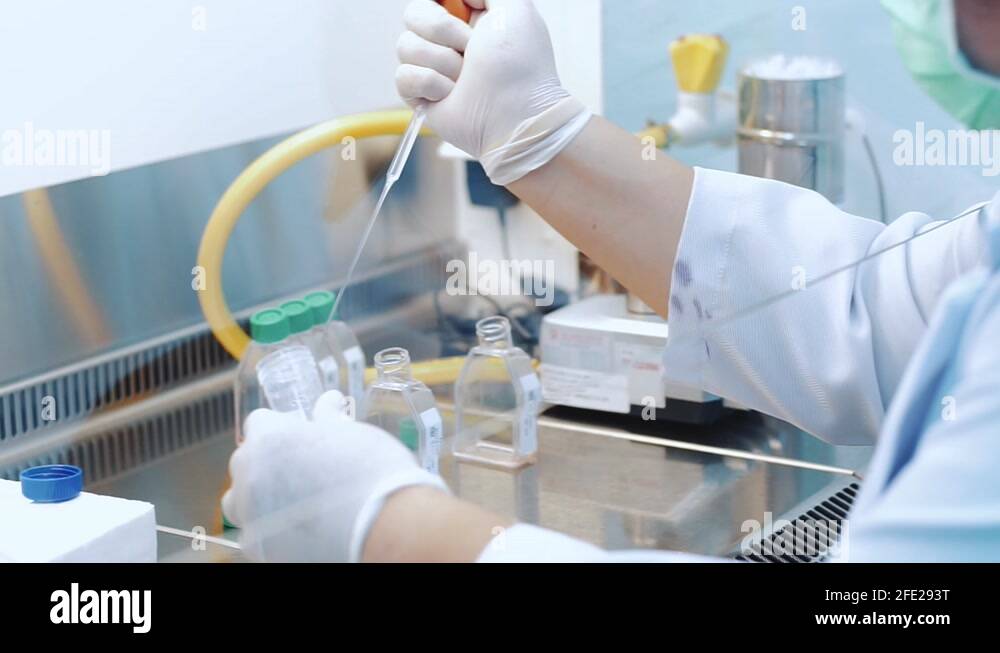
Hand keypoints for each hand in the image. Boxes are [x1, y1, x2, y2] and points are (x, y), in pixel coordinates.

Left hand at [222, 391, 447, 562]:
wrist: (383, 526)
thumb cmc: (370, 472)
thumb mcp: (351, 434)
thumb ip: (329, 418)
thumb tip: (328, 401)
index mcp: (270, 438)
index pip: (258, 422)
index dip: (280, 427)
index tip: (300, 435)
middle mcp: (250, 475)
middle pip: (245, 460)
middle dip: (267, 461)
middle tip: (303, 468)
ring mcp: (252, 514)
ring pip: (238, 500)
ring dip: (257, 496)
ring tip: (294, 501)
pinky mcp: (260, 547)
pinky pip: (255, 531)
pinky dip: (271, 527)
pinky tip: (300, 525)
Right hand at [396, 0, 590, 184]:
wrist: (514, 115)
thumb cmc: (519, 66)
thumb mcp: (516, 9)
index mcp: (469, 19)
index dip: (439, 3)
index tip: (456, 10)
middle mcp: (448, 42)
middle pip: (413, 14)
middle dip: (441, 29)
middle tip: (469, 49)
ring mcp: (432, 68)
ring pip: (405, 45)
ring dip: (441, 61)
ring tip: (464, 78)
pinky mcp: (420, 95)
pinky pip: (403, 76)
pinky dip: (429, 83)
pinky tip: (449, 94)